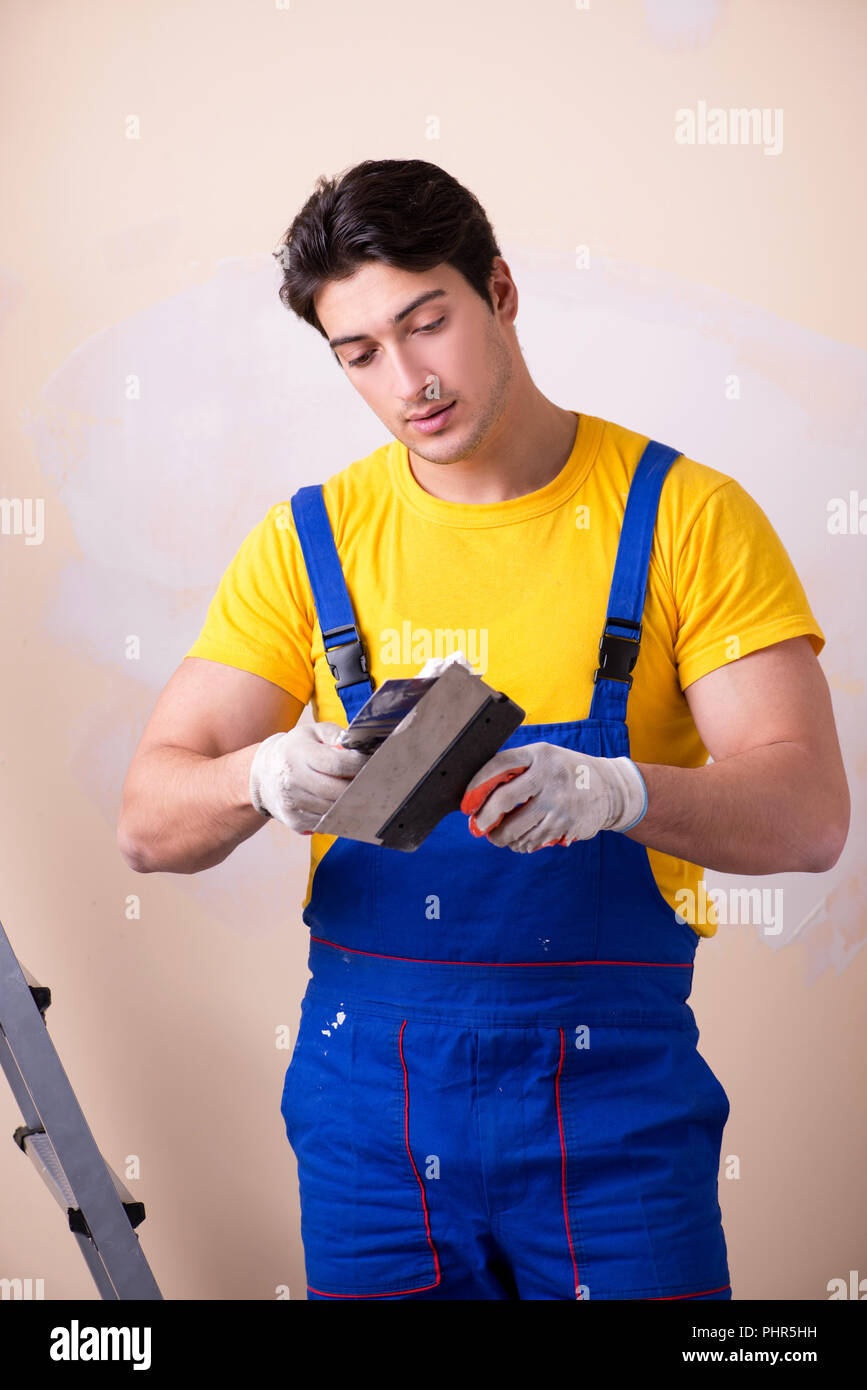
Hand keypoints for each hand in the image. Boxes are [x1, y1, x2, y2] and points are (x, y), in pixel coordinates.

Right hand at [249, 722, 369, 832]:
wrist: (264, 773)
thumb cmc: (295, 749)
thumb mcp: (313, 732)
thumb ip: (337, 736)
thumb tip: (358, 746)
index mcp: (299, 754)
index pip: (337, 764)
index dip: (359, 765)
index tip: (371, 762)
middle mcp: (292, 780)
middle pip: (338, 791)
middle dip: (359, 787)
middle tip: (371, 781)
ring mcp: (292, 803)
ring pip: (335, 809)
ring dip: (350, 803)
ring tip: (356, 792)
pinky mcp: (294, 821)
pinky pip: (326, 823)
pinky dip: (337, 814)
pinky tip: (338, 803)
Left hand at [459, 743, 646, 852]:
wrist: (609, 788)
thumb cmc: (565, 771)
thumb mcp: (544, 757)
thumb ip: (516, 768)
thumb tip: (479, 794)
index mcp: (539, 756)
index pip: (499, 765)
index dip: (477, 785)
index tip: (467, 802)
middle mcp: (548, 778)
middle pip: (503, 802)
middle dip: (484, 819)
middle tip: (479, 827)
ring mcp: (558, 804)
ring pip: (516, 829)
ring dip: (502, 837)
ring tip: (499, 837)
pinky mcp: (565, 826)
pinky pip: (533, 841)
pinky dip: (521, 844)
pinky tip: (521, 840)